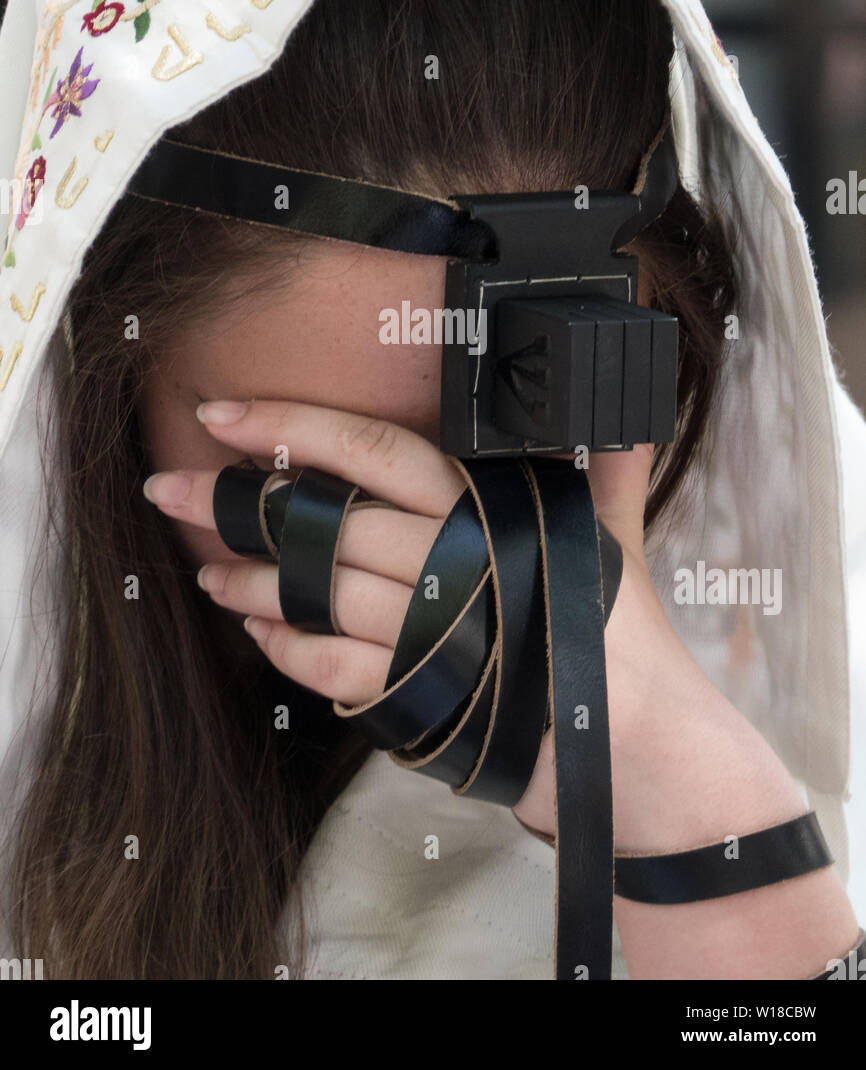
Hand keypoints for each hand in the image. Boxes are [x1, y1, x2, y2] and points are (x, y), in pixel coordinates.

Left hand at [142, 397, 662, 838]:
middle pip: (320, 520)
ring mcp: (430, 631)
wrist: (642, 745)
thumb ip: (605, 474)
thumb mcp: (611, 535)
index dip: (293, 426)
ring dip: (250, 583)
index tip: (223, 413)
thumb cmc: (620, 629)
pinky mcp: (419, 698)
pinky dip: (288, 650)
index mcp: (488, 506)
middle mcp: (451, 560)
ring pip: (313, 594)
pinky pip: (330, 668)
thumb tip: (623, 424)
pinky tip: (260, 637)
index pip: (373, 450)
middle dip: (233, 503)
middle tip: (167, 487)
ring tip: (210, 575)